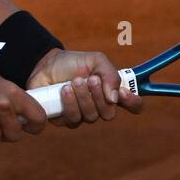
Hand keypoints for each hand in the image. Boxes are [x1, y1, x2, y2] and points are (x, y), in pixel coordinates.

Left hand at [25, 49, 143, 126]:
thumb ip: (110, 74)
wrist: (46, 63)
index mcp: (111, 92)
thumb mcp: (96, 60)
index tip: (123, 93)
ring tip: (75, 81)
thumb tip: (114, 97)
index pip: (132, 105)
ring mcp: (82, 115)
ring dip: (84, 97)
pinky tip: (64, 90)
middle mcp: (99, 106)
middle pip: (109, 114)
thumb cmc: (73, 63)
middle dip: (99, 96)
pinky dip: (70, 103)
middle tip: (91, 79)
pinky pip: (73, 120)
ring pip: (91, 117)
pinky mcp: (64, 119)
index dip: (133, 103)